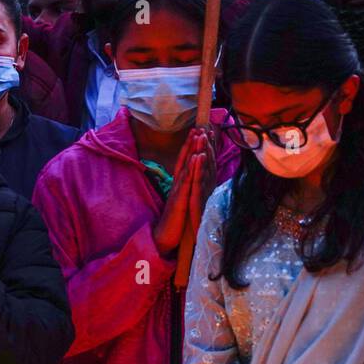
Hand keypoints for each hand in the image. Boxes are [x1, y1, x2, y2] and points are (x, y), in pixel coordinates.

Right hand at [153, 127, 214, 257]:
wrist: (165, 238)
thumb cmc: (175, 222)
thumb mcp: (182, 203)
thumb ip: (185, 191)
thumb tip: (189, 182)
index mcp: (179, 185)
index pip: (185, 162)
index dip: (190, 147)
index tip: (197, 133)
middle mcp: (177, 184)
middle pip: (184, 159)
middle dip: (191, 142)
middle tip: (198, 125)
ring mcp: (178, 190)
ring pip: (186, 166)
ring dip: (192, 149)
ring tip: (198, 134)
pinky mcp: (180, 199)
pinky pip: (187, 181)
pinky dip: (192, 167)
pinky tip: (197, 156)